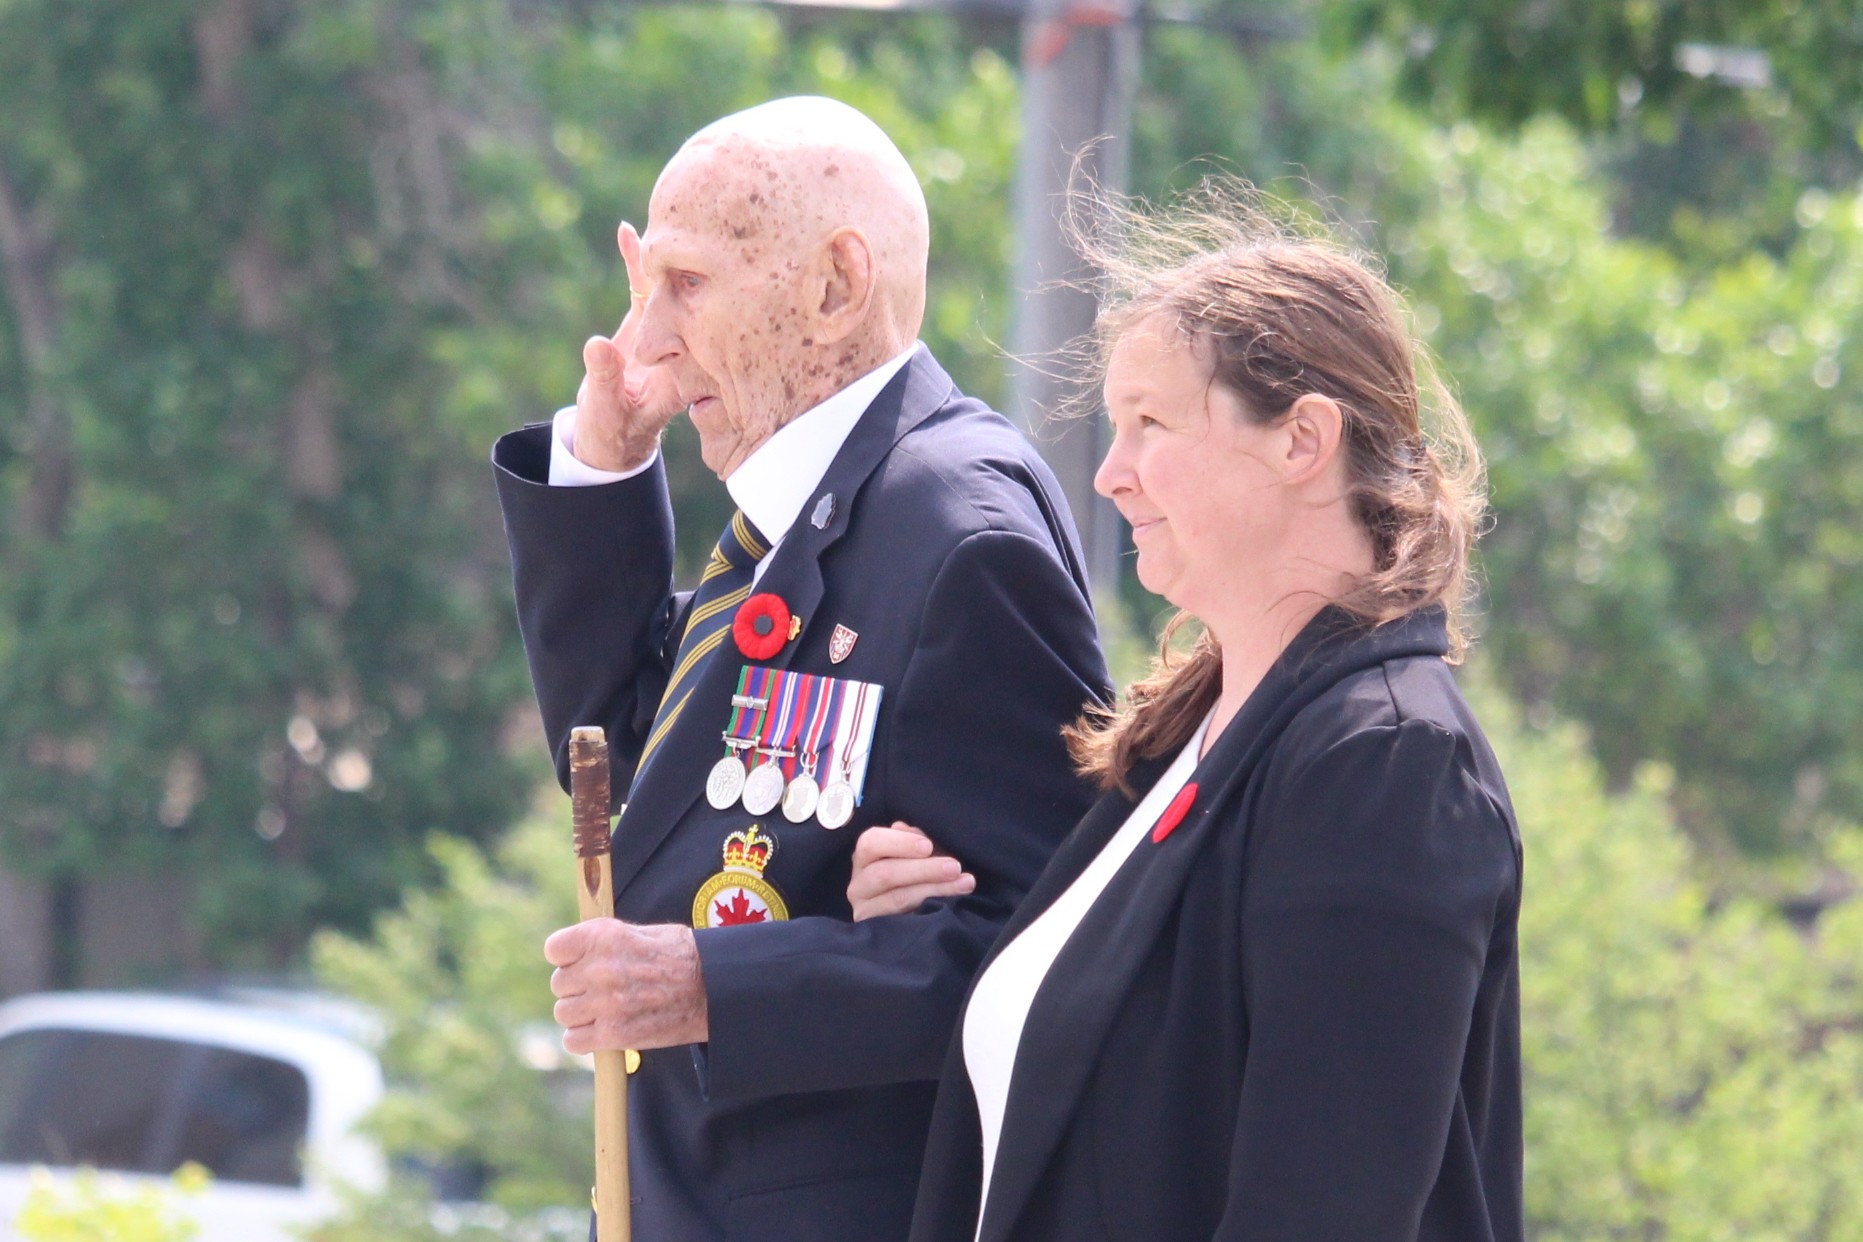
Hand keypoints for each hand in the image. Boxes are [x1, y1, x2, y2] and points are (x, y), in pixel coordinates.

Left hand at [545, 919, 707, 1053]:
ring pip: (563, 1013)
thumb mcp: (642, 933)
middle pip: (559, 984)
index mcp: (605, 935)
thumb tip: (574, 954)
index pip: (554, 949)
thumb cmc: (682, 957)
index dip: (567, 957)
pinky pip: (573, 1041)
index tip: (580, 962)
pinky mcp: (613, 1034)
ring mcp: (605, 1003)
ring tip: (605, 1009)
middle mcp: (600, 967)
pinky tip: (603, 1030)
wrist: (715, 988)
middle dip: (576, 987)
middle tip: (601, 989)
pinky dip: (584, 1039)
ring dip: (580, 1014)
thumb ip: (604, 943)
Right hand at [571, 222, 683, 471]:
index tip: (700, 274)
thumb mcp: (605, 406)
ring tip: (661, 222)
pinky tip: (625, 232)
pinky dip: (634, 262)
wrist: (609, 430)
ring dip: (665, 258)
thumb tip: (599, 345)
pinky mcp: (646, 320)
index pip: (704, 335)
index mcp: (687, 372)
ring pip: (671, 289)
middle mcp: (684, 348)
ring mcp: (667, 331)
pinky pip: (643, 287)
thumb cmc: (612, 428)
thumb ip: (604, 377)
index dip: (705, 305)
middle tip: (697, 231)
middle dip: (696, 271)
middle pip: (695, 304)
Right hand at [847, 822, 973, 920]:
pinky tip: (951, 904)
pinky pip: (905, 921)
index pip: (871, 842)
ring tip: (965, 883)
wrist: (910, 917)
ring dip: (935, 889)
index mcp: (865, 857)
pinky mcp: (877, 931)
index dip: (900, 843)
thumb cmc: (913, 873)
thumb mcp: (914, 853)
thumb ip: (914, 841)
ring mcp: (865, 910)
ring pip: (898, 898)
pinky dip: (931, 910)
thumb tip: (914, 835)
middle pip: (884, 873)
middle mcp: (858, 884)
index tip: (928, 846)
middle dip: (924, 869)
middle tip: (954, 867)